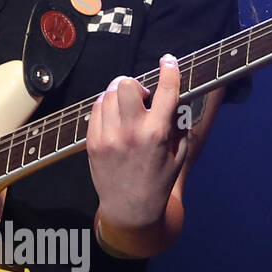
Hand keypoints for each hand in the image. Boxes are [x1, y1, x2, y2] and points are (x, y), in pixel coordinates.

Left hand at [87, 55, 186, 233]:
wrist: (130, 210)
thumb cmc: (158, 182)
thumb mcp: (178, 155)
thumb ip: (178, 125)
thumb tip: (175, 100)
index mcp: (157, 134)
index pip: (166, 91)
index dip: (169, 69)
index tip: (168, 61)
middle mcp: (131, 132)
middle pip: (127, 84)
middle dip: (135, 84)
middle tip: (141, 96)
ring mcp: (108, 137)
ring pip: (109, 94)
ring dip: (120, 95)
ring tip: (127, 108)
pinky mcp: (92, 143)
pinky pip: (95, 110)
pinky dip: (106, 107)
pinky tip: (114, 117)